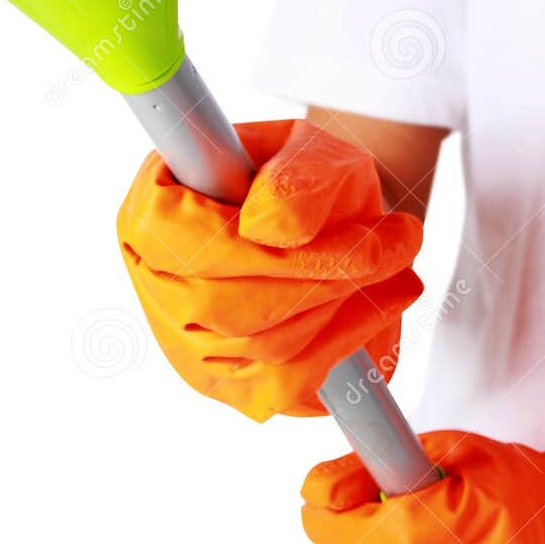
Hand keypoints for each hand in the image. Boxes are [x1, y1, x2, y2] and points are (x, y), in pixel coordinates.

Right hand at [118, 119, 422, 419]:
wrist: (337, 225)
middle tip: (392, 251)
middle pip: (223, 302)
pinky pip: (280, 388)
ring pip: (259, 347)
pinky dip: (338, 348)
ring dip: (340, 309)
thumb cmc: (315, 182)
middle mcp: (156, 283)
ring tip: (392, 270)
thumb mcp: (316, 155)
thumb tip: (265, 227)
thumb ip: (296, 178)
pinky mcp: (226, 387)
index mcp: (152, 211)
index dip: (264, 248)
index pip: (182, 238)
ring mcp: (185, 345)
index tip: (359, 242)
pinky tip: (374, 311)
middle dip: (322, 279)